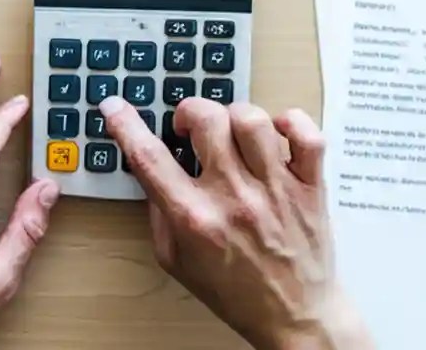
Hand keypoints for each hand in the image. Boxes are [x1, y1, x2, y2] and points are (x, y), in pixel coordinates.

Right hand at [100, 96, 371, 349]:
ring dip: (233, 114)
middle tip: (188, 125)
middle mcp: (235, 198)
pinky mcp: (310, 187)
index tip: (116, 107)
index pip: (149, 157)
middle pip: (206, 120)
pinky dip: (290, 121)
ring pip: (253, 119)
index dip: (126, 124)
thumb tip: (150, 169)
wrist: (294, 318)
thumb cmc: (235, 292)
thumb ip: (159, 212)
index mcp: (195, 219)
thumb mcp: (176, 261)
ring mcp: (276, 189)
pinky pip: (306, 135)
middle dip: (188, 110)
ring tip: (229, 129)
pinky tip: (275, 132)